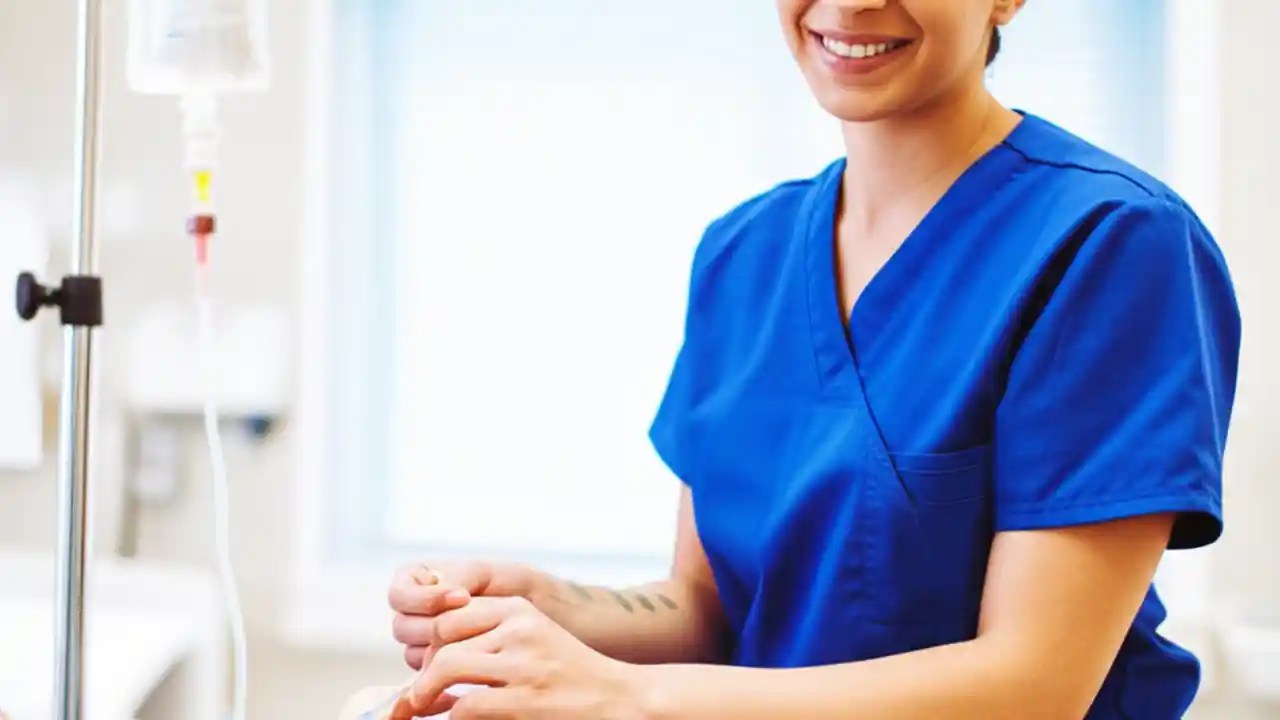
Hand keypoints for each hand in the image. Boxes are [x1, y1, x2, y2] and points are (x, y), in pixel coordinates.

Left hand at [388, 596, 641, 719]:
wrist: (620, 701)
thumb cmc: (571, 679)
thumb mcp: (532, 646)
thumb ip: (487, 649)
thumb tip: (426, 677)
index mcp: (519, 610)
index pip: (451, 616)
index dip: (430, 645)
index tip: (426, 669)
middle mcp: (520, 629)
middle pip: (443, 640)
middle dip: (424, 672)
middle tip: (417, 698)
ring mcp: (523, 664)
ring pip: (446, 669)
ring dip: (425, 694)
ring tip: (422, 709)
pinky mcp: (525, 700)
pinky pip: (466, 706)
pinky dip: (452, 717)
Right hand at [389, 560, 537, 669]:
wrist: (545, 618)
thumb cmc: (518, 587)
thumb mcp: (491, 572)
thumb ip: (463, 576)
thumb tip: (440, 586)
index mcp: (422, 582)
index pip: (399, 595)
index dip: (424, 599)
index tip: (461, 598)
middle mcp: (419, 614)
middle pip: (402, 628)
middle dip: (436, 626)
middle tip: (470, 623)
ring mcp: (429, 644)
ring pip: (414, 654)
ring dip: (443, 650)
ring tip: (479, 643)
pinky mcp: (441, 670)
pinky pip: (430, 676)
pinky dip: (447, 673)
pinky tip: (474, 668)